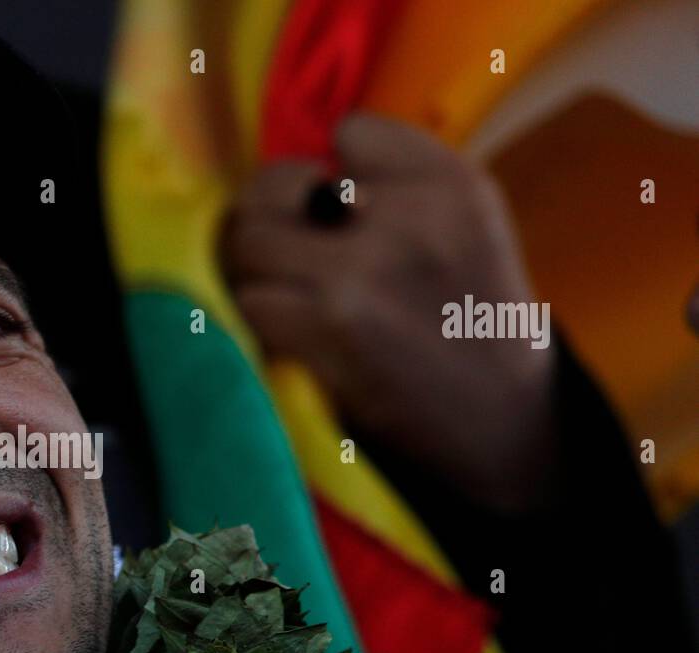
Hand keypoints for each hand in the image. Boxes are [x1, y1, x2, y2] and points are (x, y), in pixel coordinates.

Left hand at [219, 112, 556, 513]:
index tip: (335, 217)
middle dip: (267, 223)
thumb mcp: (466, 226)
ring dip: (254, 278)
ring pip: (249, 244)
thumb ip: (395, 185)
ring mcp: (368, 267)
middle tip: (283, 258)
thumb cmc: (468, 322)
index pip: (348, 132)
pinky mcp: (331, 324)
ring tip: (285, 300)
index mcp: (450, 181)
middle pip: (275, 186)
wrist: (502, 422)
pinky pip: (250, 302)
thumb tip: (294, 177)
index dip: (326, 177)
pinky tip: (289, 337)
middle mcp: (410, 213)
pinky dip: (257, 322)